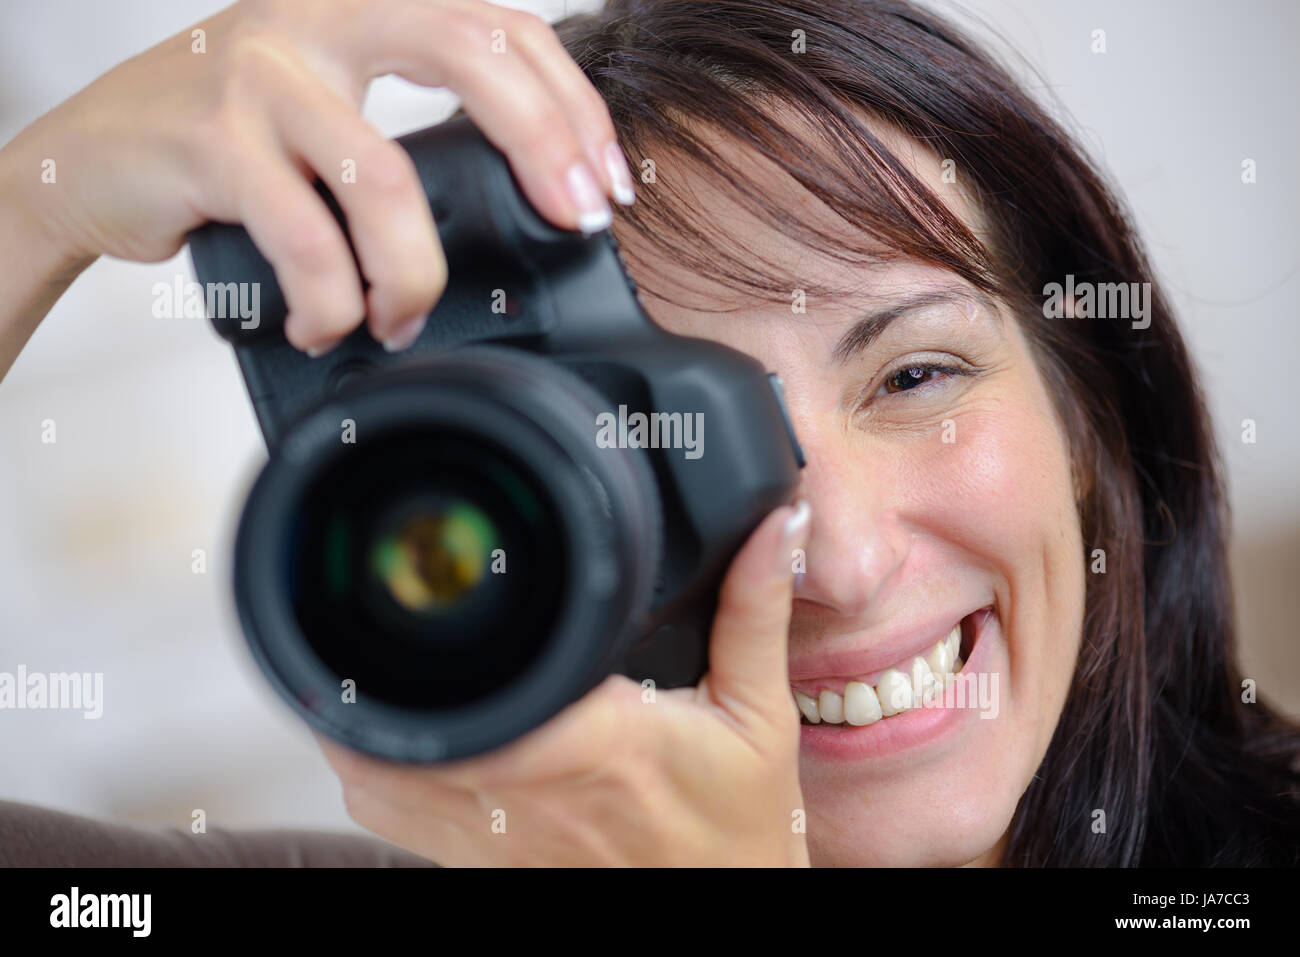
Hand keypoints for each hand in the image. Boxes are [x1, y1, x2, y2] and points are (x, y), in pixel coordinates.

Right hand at [3, 0, 633, 353]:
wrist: (81, 163)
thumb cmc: (216, 145)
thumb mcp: (319, 109)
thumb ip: (399, 132)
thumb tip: (512, 204)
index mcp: (357, 7)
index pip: (497, 28)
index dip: (571, 103)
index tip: (607, 182)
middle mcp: (315, 19)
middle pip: (469, 54)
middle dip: (544, 144)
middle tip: (574, 221)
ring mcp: (260, 74)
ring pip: (388, 179)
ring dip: (413, 273)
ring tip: (399, 318)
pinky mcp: (210, 140)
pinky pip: (306, 239)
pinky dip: (331, 300)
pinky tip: (324, 322)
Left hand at [318, 500, 813, 865]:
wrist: (716, 921)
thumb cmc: (735, 837)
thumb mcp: (758, 717)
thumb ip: (754, 613)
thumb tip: (771, 529)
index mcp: (594, 742)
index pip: (489, 681)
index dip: (444, 630)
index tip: (440, 584)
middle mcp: (525, 793)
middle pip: (409, 714)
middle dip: (392, 652)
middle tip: (404, 598)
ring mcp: (489, 836)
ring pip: (374, 769)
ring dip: (368, 705)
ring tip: (386, 652)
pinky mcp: (473, 863)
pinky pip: (385, 812)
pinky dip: (370, 762)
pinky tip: (399, 723)